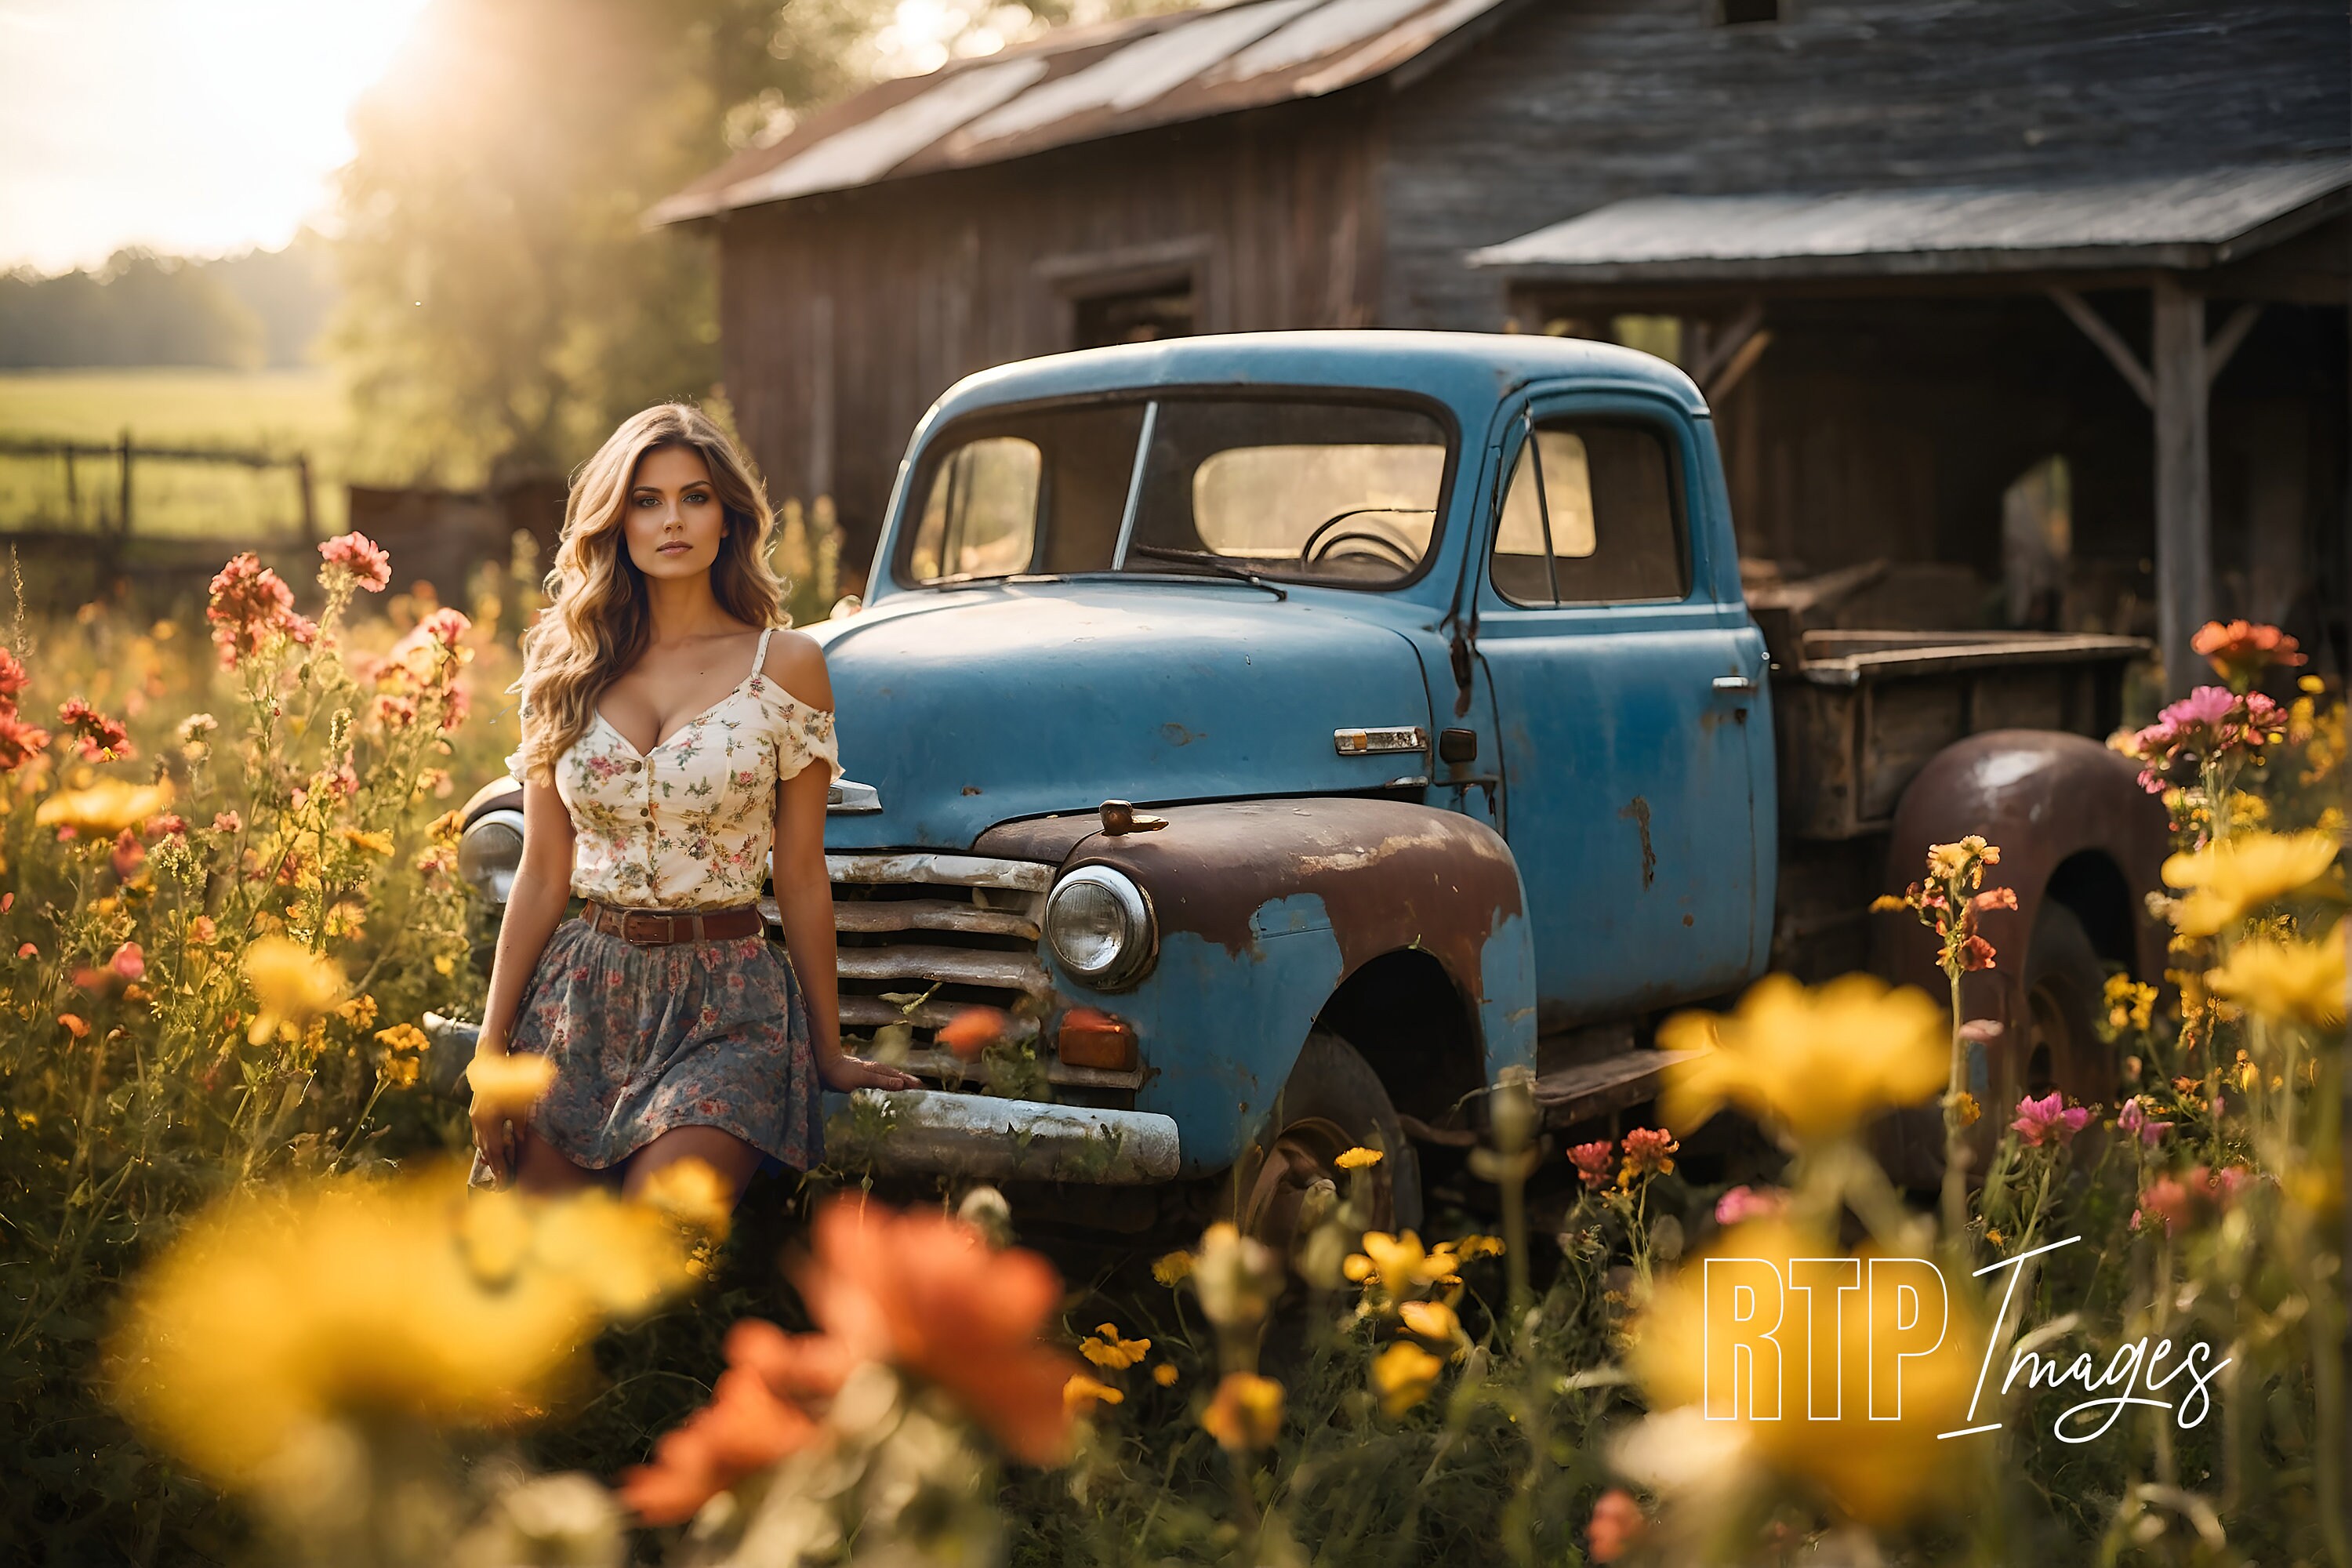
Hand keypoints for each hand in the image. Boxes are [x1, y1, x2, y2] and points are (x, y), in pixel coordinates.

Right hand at [469, 1037, 517, 1182]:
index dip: (500, 1168)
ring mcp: (474, 1117)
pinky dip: (485, 1145)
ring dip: (489, 1157)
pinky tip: (489, 1153)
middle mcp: (478, 1122)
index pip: (495, 1152)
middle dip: (494, 1167)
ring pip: (480, 1143)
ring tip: (497, 1171)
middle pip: (486, 1151)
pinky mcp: (475, 1113)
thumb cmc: (509, 1083)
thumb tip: (519, 1144)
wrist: (489, 1064)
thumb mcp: (519, 1105)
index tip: (506, 1182)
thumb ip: (519, 1126)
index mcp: (489, 1121)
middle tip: (502, 1183)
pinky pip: (479, 1135)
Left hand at [816, 1049, 921, 1092]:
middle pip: (894, 1074)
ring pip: (886, 1075)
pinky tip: (882, 1083)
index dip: (909, 1081)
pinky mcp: (859, 1075)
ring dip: (896, 1079)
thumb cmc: (841, 1074)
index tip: (922, 1086)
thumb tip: (900, 1083)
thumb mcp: (863, 1079)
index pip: (897, 1076)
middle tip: (919, 1085)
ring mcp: (866, 1071)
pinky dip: (885, 1081)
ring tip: (905, 1084)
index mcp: (877, 1070)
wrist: (823, 1065)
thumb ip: (881, 1081)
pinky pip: (877, 1078)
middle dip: (906, 1079)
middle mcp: (873, 1069)